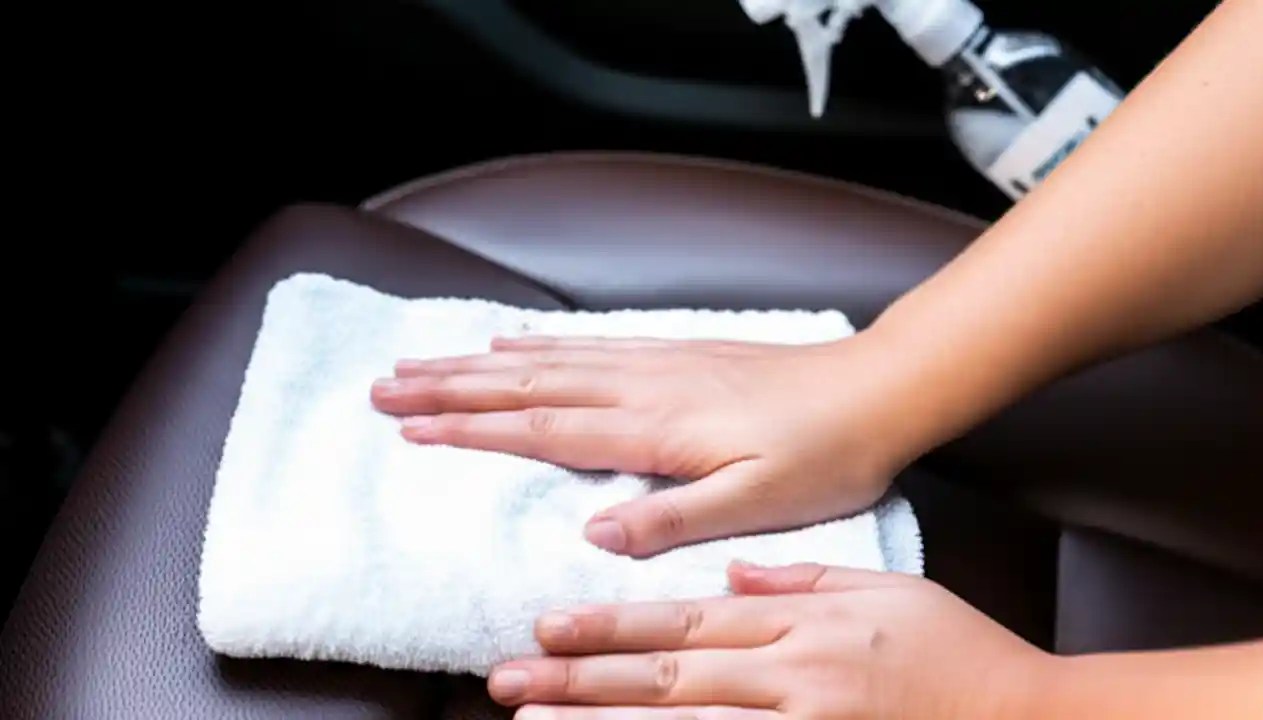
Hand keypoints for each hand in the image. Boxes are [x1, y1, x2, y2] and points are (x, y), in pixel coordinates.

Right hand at [371, 333, 920, 556]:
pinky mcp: (675, 354)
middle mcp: (642, 385)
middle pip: (527, 384)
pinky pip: (590, 343)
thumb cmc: (824, 455)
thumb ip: (675, 517)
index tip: (411, 430)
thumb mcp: (758, 503)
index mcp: (654, 427)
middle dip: (451, 389)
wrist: (876, 390)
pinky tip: (513, 340)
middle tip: (385, 388)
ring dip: (479, 362)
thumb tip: (593, 535)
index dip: (472, 430)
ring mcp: (656, 363)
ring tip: (424, 361)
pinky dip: (540, 341)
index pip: (543, 428)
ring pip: (549, 358)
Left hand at [483, 562, 1051, 718]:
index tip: (548, 624)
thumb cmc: (958, 652)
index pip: (683, 624)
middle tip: (508, 678)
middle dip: (579, 679)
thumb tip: (729, 578)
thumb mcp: (884, 590)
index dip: (610, 626)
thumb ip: (801, 578)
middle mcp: (789, 677)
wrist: (1028, 717)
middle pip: (665, 681)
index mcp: (799, 625)